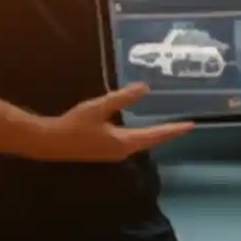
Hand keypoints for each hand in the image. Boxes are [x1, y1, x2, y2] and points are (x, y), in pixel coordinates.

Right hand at [43, 83, 193, 161]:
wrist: (50, 142)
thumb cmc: (74, 124)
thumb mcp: (99, 106)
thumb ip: (122, 97)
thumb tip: (145, 88)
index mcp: (123, 142)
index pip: (155, 135)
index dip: (173, 130)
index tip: (190, 125)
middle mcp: (122, 151)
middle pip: (151, 141)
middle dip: (167, 133)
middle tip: (184, 126)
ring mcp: (113, 153)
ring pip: (140, 143)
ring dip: (155, 135)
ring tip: (169, 128)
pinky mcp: (105, 150)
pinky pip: (131, 143)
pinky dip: (142, 136)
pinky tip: (142, 131)